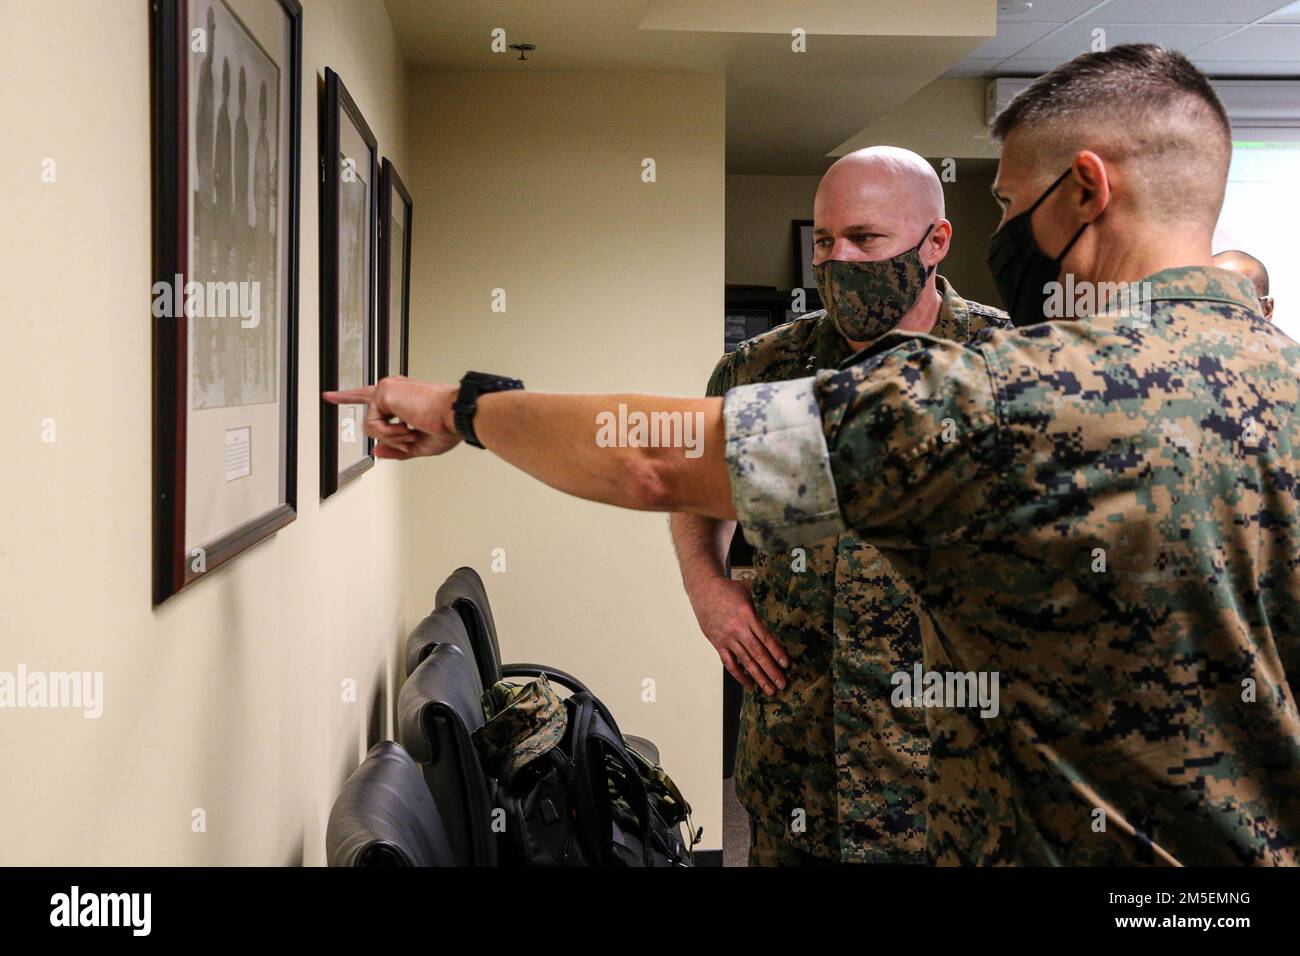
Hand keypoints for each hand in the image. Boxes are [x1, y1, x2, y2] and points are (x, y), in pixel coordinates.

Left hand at [323, 376, 460, 458]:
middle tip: (375, 413)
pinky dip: (390, 434)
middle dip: (368, 416)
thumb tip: (377, 451)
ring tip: (413, 432)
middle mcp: (396, 390)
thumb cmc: (447, 427)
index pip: (373, 397)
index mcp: (406, 399)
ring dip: (393, 437)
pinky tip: (408, 427)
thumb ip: (396, 448)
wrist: (455, 416)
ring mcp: (389, 389)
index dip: (350, 396)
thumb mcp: (419, 446)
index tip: (330, 395)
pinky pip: (373, 425)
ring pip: (371, 425)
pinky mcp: (384, 391)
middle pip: (365, 402)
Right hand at [688, 576, 787, 694]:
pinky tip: (749, 685)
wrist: (703, 590)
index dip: (776, 652)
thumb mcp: (748, 590)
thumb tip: (784, 601)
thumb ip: (764, 599)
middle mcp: (737, 629)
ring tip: (770, 690)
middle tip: (783, 684)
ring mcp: (727, 638)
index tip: (786, 664)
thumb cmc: (728, 589)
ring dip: (758, 677)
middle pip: (757, 653)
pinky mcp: (718, 644)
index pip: (765, 637)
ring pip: (745, 662)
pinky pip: (729, 664)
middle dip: (771, 670)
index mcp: (747, 615)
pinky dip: (739, 676)